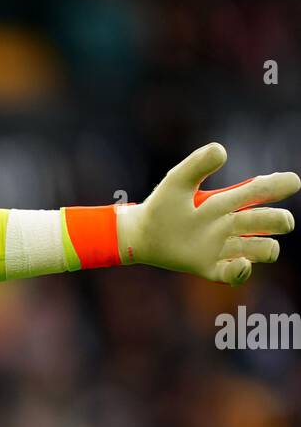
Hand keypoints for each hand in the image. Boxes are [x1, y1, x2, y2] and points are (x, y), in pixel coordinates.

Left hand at [116, 142, 298, 285]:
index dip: (279, 186)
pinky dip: (242, 271)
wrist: (141, 234)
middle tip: (280, 221)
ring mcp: (224, 248)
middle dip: (279, 221)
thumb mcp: (177, 181)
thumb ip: (197, 164)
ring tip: (249, 247)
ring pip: (264, 250)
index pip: (261, 192)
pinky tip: (237, 264)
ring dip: (266, 248)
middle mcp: (232, 225)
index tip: (292, 182)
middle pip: (271, 222)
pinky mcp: (211, 268)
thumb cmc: (162, 205)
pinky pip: (235, 275)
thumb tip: (223, 151)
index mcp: (228, 202)